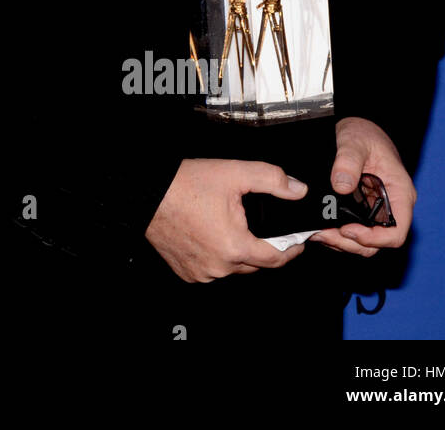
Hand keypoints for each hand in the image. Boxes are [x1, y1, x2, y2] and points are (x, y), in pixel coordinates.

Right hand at [145, 158, 309, 282]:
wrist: (146, 193)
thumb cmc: (184, 184)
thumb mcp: (233, 173)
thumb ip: (272, 179)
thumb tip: (298, 190)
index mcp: (235, 246)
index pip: (277, 258)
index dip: (292, 248)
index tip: (297, 241)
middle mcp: (219, 266)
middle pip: (255, 264)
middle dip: (263, 248)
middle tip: (258, 226)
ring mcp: (201, 272)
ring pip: (233, 268)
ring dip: (237, 253)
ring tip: (230, 227)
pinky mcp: (186, 273)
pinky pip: (212, 270)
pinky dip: (216, 257)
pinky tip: (210, 236)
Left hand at [310, 116, 414, 255]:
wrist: (355, 129)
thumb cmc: (363, 132)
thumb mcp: (355, 141)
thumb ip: (348, 161)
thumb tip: (341, 186)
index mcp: (400, 193)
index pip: (397, 232)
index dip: (374, 239)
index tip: (348, 231)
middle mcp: (391, 207)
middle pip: (378, 243)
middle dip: (352, 243)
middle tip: (324, 234)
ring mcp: (375, 210)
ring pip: (364, 242)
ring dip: (342, 242)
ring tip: (318, 232)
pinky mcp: (360, 210)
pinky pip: (353, 231)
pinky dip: (337, 234)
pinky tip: (320, 227)